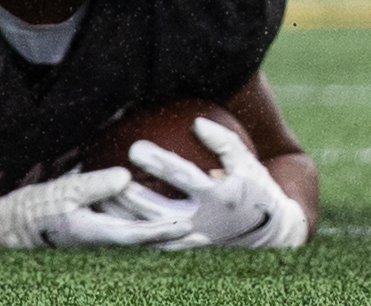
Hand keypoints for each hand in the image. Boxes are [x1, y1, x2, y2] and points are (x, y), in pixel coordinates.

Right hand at [0, 167, 191, 247]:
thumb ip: (96, 184)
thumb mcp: (65, 191)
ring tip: (194, 231)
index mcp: (96, 234)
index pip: (137, 234)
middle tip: (205, 235)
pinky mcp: (99, 238)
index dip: (164, 231)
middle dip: (174, 240)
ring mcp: (102, 243)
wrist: (17, 227)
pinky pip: (127, 234)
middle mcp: (104, 243)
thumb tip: (125, 177)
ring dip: (165, 236)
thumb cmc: (38, 207)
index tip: (188, 224)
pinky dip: (147, 229)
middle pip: (146, 243)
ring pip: (139, 240)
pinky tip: (161, 219)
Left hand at [126, 118, 308, 248]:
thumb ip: (224, 142)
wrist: (271, 234)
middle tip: (108, 176)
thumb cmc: (255, 188)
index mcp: (218, 196)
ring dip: (125, 217)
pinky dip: (132, 232)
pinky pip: (154, 243)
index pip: (182, 177)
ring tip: (100, 199)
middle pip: (157, 209)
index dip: (158, 162)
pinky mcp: (186, 249)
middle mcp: (203, 220)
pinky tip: (112, 217)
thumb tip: (197, 122)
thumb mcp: (248, 162)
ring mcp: (193, 238)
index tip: (134, 147)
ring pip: (150, 231)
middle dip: (130, 194)